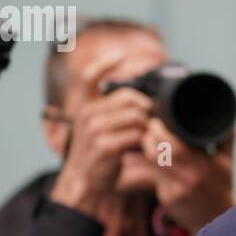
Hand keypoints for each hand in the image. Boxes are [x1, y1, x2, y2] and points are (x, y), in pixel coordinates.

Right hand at [49, 49, 153, 219]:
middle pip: (128, 97)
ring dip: (148, 126)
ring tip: (148, 136)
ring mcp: (95, 129)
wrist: (83, 182)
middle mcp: (87, 115)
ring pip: (136, 115)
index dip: (104, 63)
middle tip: (152, 120)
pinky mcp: (105, 145)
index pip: (89, 78)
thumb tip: (142, 102)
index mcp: (84, 108)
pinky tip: (146, 147)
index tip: (120, 54)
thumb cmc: (96, 156)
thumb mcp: (99, 130)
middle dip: (146, 107)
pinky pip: (136, 134)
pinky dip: (146, 140)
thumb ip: (113, 114)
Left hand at [143, 118, 234, 233]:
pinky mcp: (168, 198)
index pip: (174, 147)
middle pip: (158, 154)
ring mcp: (177, 191)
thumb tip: (228, 122)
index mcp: (203, 167)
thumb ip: (226, 141)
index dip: (160, 132)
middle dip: (148, 138)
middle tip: (147, 129)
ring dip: (141, 151)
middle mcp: (189, 180)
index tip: (156, 122)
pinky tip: (135, 157)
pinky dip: (141, 165)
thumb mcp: (228, 164)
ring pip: (150, 166)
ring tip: (141, 142)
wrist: (219, 218)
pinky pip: (150, 178)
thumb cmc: (222, 187)